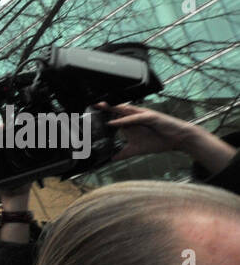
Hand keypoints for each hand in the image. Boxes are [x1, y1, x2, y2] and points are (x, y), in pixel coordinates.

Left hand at [101, 103, 236, 173]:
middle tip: (88, 105)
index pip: (112, 115)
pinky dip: (125, 119)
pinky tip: (115, 122)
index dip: (101, 114)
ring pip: (125, 109)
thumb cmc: (158, 141)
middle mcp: (135, 115)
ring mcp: (143, 115)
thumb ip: (123, 153)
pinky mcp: (151, 117)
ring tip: (99, 107)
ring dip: (112, 108)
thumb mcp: (136, 150)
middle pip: (116, 109)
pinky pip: (135, 117)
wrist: (178, 139)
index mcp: (130, 121)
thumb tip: (111, 159)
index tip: (87, 114)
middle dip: (103, 107)